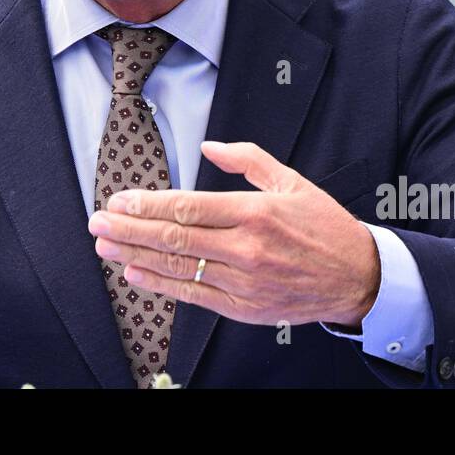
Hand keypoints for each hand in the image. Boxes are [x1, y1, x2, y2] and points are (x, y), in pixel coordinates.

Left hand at [87, 140, 380, 327]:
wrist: (357, 277)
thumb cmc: (324, 226)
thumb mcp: (291, 180)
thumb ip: (247, 159)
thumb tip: (209, 146)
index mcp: (256, 211)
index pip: (188, 207)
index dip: (147, 205)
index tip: (119, 201)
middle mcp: (246, 247)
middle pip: (174, 237)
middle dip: (129, 230)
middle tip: (97, 223)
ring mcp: (243, 281)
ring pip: (177, 268)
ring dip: (134, 256)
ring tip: (104, 247)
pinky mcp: (243, 308)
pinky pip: (192, 295)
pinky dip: (159, 285)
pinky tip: (134, 274)